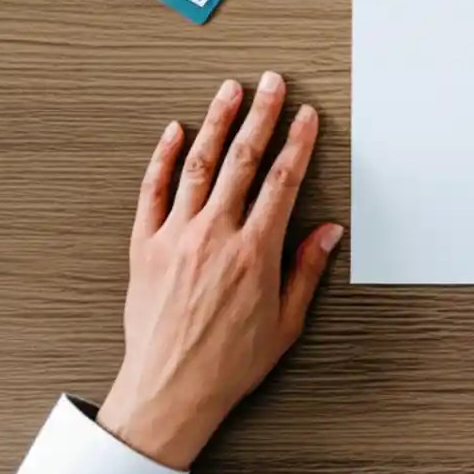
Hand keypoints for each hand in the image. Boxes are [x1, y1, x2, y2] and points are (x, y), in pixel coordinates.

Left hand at [96, 72, 343, 469]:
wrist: (170, 389)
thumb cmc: (229, 363)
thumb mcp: (286, 321)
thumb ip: (306, 269)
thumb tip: (328, 231)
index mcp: (254, 252)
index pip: (283, 181)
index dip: (298, 143)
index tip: (306, 117)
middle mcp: (215, 235)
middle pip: (243, 160)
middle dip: (262, 115)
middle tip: (272, 84)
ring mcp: (176, 236)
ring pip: (199, 164)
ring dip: (217, 122)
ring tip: (229, 91)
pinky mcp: (145, 246)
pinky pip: (153, 190)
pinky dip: (163, 157)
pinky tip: (174, 131)